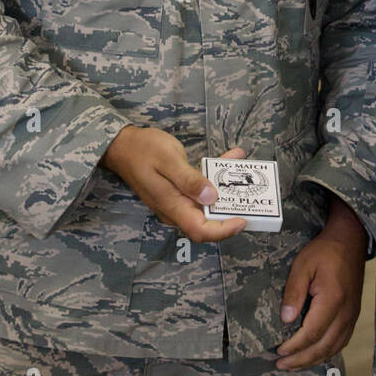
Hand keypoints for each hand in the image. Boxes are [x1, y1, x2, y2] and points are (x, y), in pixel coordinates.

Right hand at [100, 125, 246, 242]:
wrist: (122, 145)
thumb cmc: (143, 150)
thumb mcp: (168, 159)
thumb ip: (189, 179)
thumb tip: (211, 197)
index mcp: (172, 206)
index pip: (200, 230)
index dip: (223, 231)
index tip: (242, 220)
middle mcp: (176, 208)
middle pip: (207, 220)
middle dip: (231, 209)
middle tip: (252, 193)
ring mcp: (177, 200)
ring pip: (207, 203)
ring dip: (226, 188)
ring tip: (242, 166)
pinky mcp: (179, 191)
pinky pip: (201, 190)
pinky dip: (215, 176)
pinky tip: (229, 157)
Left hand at [275, 199, 366, 369]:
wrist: (350, 241)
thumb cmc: (324, 251)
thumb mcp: (303, 265)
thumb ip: (294, 292)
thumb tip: (285, 319)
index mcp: (333, 300)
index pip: (312, 333)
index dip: (295, 346)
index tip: (278, 353)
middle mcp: (346, 312)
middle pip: (324, 346)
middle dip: (301, 359)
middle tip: (281, 365)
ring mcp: (352, 316)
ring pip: (334, 347)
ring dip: (313, 360)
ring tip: (294, 365)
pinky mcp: (353, 315)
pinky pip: (341, 341)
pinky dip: (327, 352)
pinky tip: (314, 354)